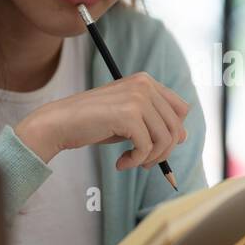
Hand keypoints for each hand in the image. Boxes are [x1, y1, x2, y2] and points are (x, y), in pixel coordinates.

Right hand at [14, 72, 189, 170]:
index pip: (181, 109)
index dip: (174, 132)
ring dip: (150, 158)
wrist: (60, 123)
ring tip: (132, 163)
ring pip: (165, 139)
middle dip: (163, 150)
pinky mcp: (128, 115)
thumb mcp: (129, 118)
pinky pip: (147, 147)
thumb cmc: (94, 122)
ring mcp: (137, 98)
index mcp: (146, 81)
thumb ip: (155, 121)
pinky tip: (121, 163)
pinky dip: (136, 161)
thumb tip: (184, 136)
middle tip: (144, 162)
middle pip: (176, 126)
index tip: (156, 147)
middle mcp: (144, 85)